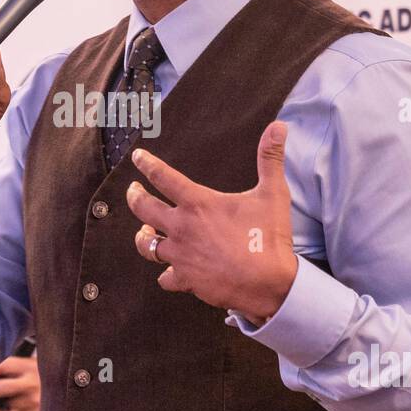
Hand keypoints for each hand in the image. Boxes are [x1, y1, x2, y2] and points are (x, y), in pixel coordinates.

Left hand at [125, 120, 298, 324]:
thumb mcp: (273, 194)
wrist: (268, 284)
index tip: (137, 158)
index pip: (163, 177)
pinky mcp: (185, 279)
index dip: (147, 164)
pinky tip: (167, 273)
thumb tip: (278, 126)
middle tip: (132, 191)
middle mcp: (182, 227)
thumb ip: (270, 158)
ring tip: (143, 232)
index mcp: (198, 203)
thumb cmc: (269, 238)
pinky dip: (166, 275)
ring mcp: (180, 255)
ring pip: (147, 245)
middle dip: (134, 197)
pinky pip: (165, 277)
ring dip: (143, 237)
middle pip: (144, 209)